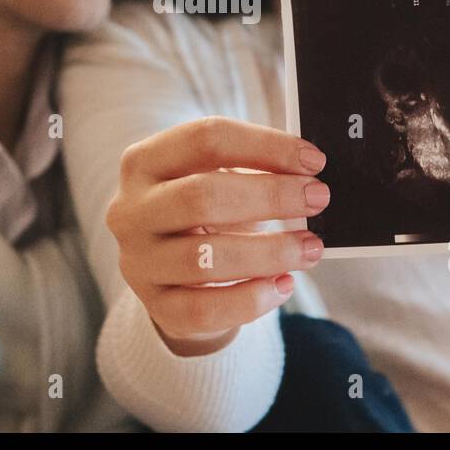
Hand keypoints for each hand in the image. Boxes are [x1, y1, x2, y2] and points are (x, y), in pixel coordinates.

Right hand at [107, 116, 329, 355]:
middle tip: (318, 198)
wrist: (170, 272)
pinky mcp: (156, 307)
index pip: (205, 139)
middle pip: (202, 195)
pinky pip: (204, 309)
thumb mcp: (215, 177)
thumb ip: (252, 168)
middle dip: (270, 196)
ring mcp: (138, 262)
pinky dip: (251, 299)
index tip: (313, 160)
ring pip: (204, 258)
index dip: (265, 146)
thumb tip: (309, 174)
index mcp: (143, 162)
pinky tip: (283, 284)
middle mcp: (131, 210)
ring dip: (269, 252)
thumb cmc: (204, 212)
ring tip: (310, 248)